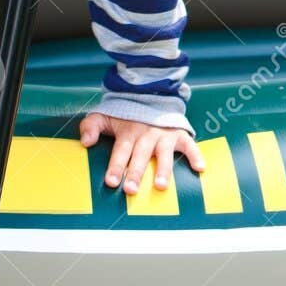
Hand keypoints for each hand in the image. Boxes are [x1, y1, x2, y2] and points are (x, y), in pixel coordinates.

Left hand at [80, 112, 205, 193]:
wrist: (149, 95)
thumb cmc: (125, 114)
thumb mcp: (104, 116)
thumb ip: (91, 126)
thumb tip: (86, 142)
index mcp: (128, 132)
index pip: (121, 150)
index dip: (116, 166)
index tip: (111, 182)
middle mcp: (147, 134)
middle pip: (141, 156)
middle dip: (136, 172)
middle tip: (131, 189)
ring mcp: (164, 135)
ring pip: (164, 154)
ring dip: (163, 169)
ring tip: (160, 186)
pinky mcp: (179, 134)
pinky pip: (189, 145)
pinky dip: (195, 155)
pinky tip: (199, 168)